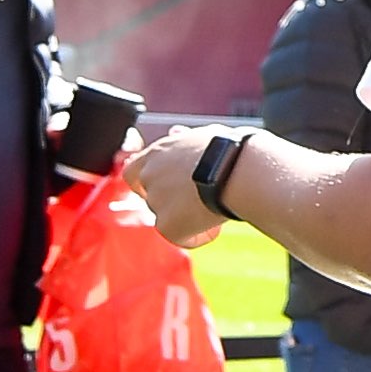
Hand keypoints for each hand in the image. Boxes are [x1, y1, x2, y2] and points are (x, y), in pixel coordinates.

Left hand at [124, 127, 226, 248]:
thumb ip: (183, 139)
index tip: (168, 185)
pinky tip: (216, 227)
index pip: (133, 171)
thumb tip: (177, 133)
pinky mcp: (167, 225)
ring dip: (186, 217)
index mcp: (156, 153)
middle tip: (197, 200)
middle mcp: (150, 176)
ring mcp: (156, 201)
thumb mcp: (201, 135)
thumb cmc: (228, 149)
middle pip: (152, 197)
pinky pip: (181, 237)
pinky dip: (197, 236)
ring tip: (214, 209)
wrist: (237, 169)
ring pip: (168, 218)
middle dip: (172, 201)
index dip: (147, 181)